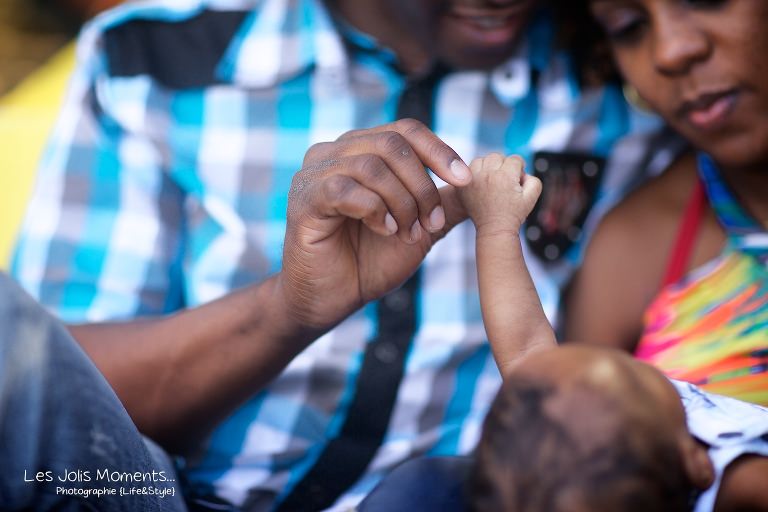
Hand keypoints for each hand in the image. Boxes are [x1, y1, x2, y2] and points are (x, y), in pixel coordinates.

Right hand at [279, 119, 470, 330]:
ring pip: (373, 166)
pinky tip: (384, 231)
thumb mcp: (419, 228)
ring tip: (407, 233)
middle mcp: (334, 153)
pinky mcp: (304, 198)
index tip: (464, 180)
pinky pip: (346, 189)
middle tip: (431, 224)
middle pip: (392, 144)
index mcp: (361, 151)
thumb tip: (482, 182)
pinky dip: (375, 210)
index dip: (439, 151)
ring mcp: (314, 173)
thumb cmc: (369, 262)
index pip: (405, 131)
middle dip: (423, 186)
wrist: (332, 299)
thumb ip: (444, 204)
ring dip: (402, 203)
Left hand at [457, 153, 540, 234]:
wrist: (495, 229)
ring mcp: (473, 180)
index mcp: (505, 177)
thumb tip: (521, 171)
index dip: (520, 168)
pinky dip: (476, 172)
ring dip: (489, 166)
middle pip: (498, 156)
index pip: (515, 159)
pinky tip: (483, 182)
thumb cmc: (513, 214)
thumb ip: (533, 178)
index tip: (517, 179)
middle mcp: (487, 175)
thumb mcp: (532, 197)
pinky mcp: (463, 186)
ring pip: (482, 159)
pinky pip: (469, 168)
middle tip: (506, 179)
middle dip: (504, 165)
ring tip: (493, 179)